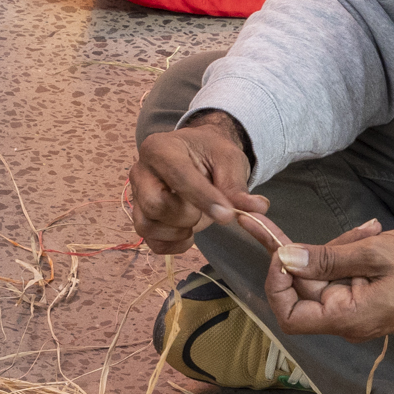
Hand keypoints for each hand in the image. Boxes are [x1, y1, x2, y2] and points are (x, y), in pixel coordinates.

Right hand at [130, 110, 269, 254]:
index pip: (178, 177)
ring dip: (178, 231)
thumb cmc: (210, 153)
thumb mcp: (229, 159)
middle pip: (155, 204)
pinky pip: (149, 240)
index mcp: (160, 148)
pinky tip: (188, 235)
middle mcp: (141, 171)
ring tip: (196, 220)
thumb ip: (237, 185)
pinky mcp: (140, 215)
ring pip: (147, 224)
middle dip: (186, 215)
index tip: (227, 215)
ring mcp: (137, 195)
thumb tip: (256, 208)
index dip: (203, 198)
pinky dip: (171, 245)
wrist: (196, 156)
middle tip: (205, 211)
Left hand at [262, 228, 393, 340]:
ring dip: (336, 249)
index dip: (277, 284)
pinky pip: (344, 278)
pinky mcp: (366, 300)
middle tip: (307, 224)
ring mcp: (357, 312)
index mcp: (347, 317)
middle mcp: (348, 321)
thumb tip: (286, 259)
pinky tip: (371, 234)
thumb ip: (328, 258)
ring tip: (366, 230)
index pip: (289, 315)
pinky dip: (349, 254)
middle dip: (305, 255)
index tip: (282, 252)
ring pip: (325, 279)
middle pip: (305, 291)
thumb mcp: (376, 254)